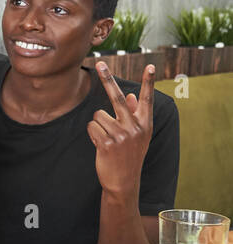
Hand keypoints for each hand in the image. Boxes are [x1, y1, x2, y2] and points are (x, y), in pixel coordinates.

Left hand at [88, 63, 153, 197]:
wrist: (123, 181)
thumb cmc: (128, 154)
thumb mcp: (136, 135)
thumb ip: (133, 115)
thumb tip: (128, 95)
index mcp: (145, 123)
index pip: (146, 98)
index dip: (148, 82)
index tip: (151, 66)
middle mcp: (135, 127)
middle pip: (116, 97)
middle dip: (107, 78)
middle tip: (100, 63)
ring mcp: (121, 135)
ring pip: (98, 115)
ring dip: (97, 125)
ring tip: (106, 138)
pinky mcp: (107, 143)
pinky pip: (92, 127)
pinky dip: (93, 134)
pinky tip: (101, 145)